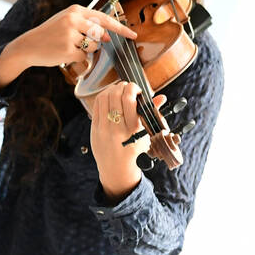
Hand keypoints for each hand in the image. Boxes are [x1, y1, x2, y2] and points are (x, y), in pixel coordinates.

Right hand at [8, 5, 136, 70]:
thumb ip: (87, 25)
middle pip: (100, 34)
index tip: (132, 34)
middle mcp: (74, 20)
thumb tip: (107, 37)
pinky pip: (83, 58)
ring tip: (67, 46)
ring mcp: (71, 35)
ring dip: (84, 51)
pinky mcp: (67, 49)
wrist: (28, 45)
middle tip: (80, 42)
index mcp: (75, 10)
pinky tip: (62, 53)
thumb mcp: (66, 22)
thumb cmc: (49, 34)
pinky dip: (75, 58)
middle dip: (96, 41)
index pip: (104, 18)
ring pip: (93, 47)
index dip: (120, 28)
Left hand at [88, 82, 172, 201]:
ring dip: (112, 89)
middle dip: (122, 86)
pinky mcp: (94, 128)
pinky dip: (104, 96)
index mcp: (132, 129)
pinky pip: (96, 105)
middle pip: (115, 95)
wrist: (117, 168)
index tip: (137, 89)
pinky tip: (110, 97)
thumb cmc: (135, 151)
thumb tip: (160, 97)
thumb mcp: (146, 134)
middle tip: (128, 88)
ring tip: (119, 90)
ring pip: (104, 97)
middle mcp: (116, 128)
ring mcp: (103, 128)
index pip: (128, 99)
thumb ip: (152, 114)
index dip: (132, 88)